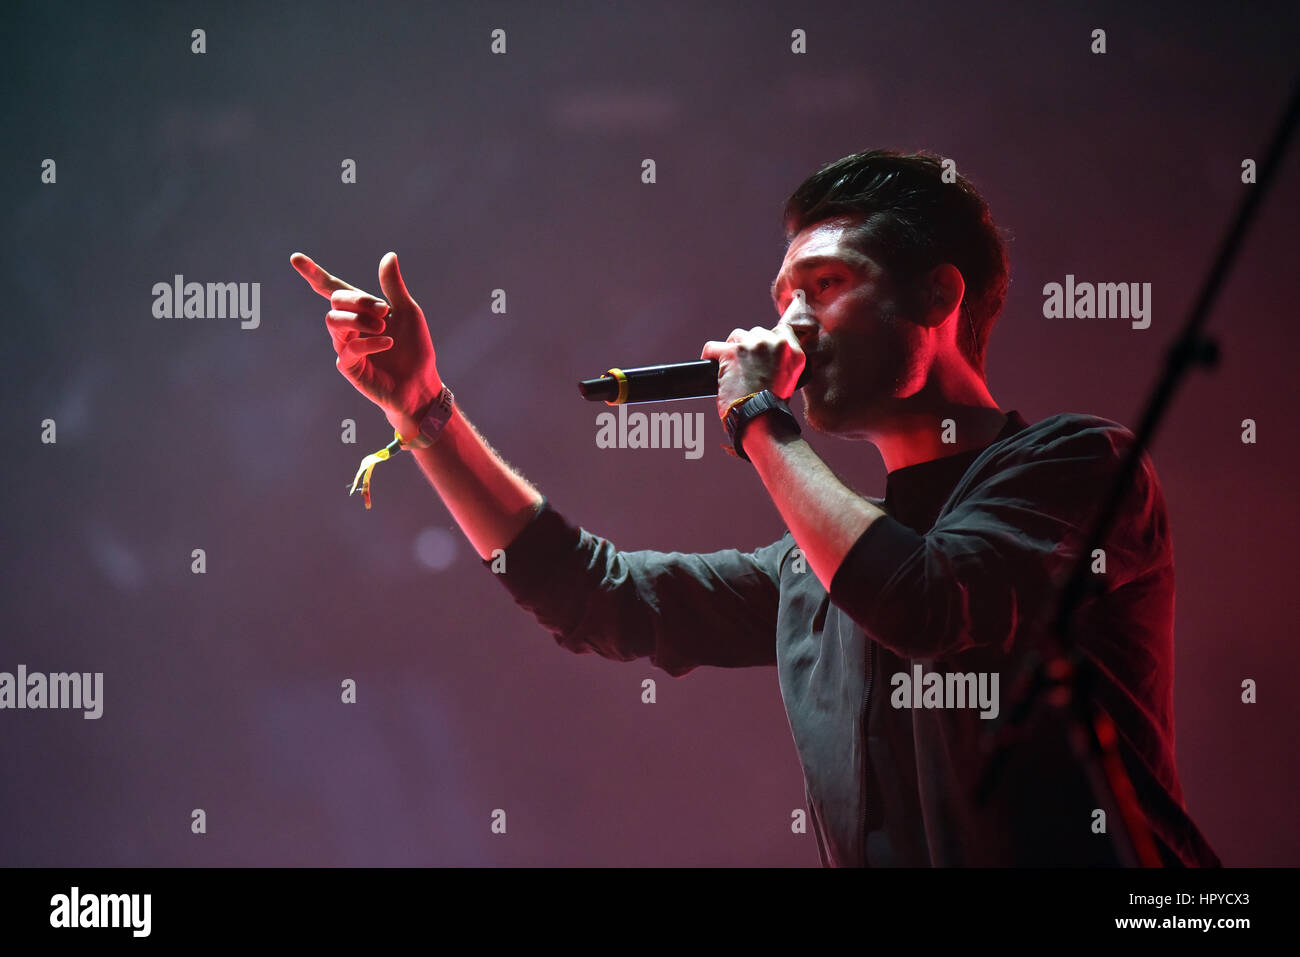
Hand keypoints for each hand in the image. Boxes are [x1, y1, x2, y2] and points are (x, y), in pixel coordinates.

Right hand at [291, 251, 441, 437]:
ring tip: (384, 328)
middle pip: (335, 300)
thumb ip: (393, 286)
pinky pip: (348, 348)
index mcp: (361, 310)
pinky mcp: (348, 367)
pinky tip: (388, 343)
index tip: (296, 259)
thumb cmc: (415, 348)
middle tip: (383, 312)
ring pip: (333, 321)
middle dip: (357, 300)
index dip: (314, 273)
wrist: (420, 382)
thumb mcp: (408, 312)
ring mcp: (345, 346)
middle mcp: (349, 327)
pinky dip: (369, 342)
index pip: (332, 288)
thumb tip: (388, 255)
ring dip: (359, 319)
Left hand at [700, 320, 804, 420]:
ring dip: (732, 349)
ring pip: (737, 336)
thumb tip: (766, 356)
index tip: (760, 351)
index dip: (767, 340)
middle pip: (757, 332)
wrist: (761, 418)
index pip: (782, 330)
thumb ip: (782, 362)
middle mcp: (777, 344)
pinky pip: (713, 346)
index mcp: (794, 352)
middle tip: (744, 364)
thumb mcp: (789, 379)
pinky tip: (710, 364)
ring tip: (730, 366)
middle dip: (749, 345)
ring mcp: (754, 346)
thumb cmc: (772, 406)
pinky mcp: (732, 352)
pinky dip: (709, 355)